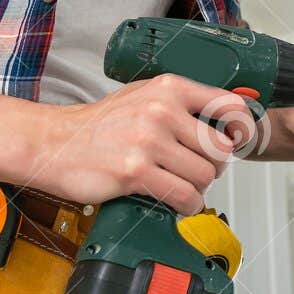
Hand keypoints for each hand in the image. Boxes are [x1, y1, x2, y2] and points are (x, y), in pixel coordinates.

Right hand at [31, 74, 251, 213]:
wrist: (53, 142)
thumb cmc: (98, 124)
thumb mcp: (142, 96)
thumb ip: (181, 104)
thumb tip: (224, 120)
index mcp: (168, 88)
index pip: (229, 105)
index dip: (240, 128)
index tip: (238, 141)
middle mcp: (162, 110)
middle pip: (220, 148)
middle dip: (214, 165)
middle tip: (197, 169)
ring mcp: (148, 141)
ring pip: (205, 175)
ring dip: (198, 188)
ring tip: (181, 185)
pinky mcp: (136, 171)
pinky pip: (184, 195)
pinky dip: (186, 204)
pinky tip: (175, 201)